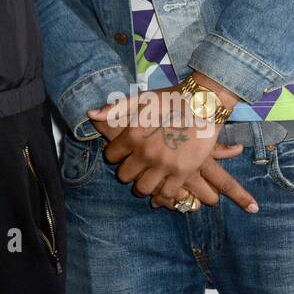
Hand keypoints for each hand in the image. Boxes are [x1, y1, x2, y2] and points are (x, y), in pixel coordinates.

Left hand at [88, 88, 258, 210]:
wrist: (203, 104)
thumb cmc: (171, 98)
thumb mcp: (141, 99)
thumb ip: (116, 108)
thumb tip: (90, 114)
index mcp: (133, 136)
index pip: (111, 156)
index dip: (114, 155)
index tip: (122, 153)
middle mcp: (145, 153)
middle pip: (124, 175)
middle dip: (127, 172)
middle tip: (135, 167)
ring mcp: (164, 165)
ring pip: (142, 189)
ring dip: (142, 186)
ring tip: (147, 179)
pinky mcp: (182, 173)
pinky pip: (166, 194)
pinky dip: (162, 194)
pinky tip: (162, 188)